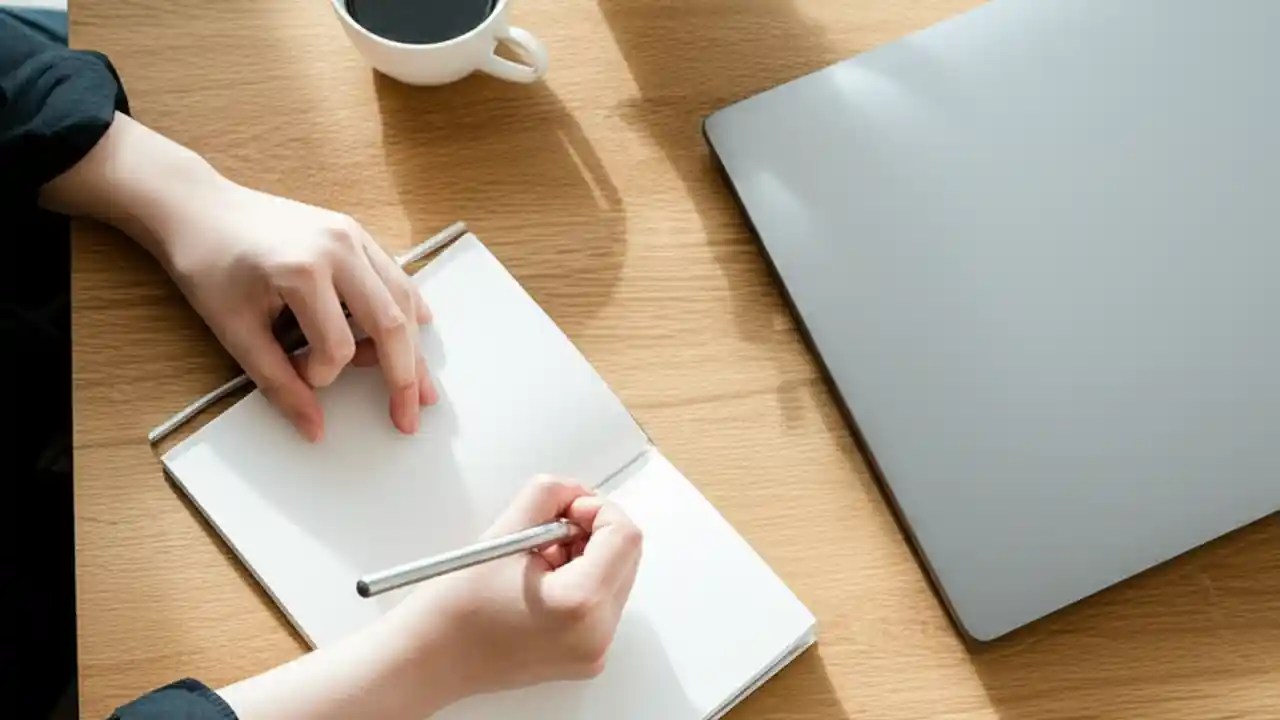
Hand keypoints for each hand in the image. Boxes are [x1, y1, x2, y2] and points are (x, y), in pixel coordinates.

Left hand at [39, 114, 434, 440]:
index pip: (337, 346)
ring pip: (401, 299)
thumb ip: (278, 382)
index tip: (299, 375)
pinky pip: (395, 275)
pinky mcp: (355, 232)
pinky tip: (420, 330)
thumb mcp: (234, 331)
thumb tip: (313, 427)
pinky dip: (409, 307)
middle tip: (409, 417)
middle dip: (404, 376)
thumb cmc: (208, 265)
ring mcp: (352, 235)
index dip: (323, 375)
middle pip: (389, 323)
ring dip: (413, 347)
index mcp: (302, 271)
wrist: (198, 208)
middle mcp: (338, 248)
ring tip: (420, 386)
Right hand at [391, 476, 643, 696]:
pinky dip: (579, 581)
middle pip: (626, 556)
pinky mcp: (584, 657)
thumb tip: (573, 489)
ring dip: (585, 555)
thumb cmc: (453, 611)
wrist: (428, 659)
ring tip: (536, 560)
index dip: (597, 509)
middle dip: (591, 531)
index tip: (567, 507)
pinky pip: (601, 603)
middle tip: (548, 529)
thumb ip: (548, 495)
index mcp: (580, 604)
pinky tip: (540, 582)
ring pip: (616, 577)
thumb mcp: (504, 534)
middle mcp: (596, 635)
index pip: (624, 535)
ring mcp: (592, 651)